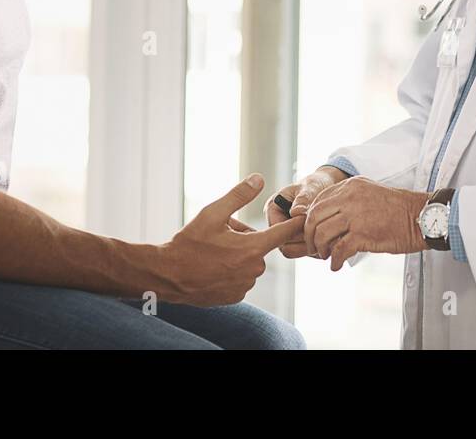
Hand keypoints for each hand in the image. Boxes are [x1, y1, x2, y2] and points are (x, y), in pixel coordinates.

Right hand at [158, 174, 304, 305]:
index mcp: (253, 248)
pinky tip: (212, 268)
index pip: (283, 233)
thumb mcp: (213, 213)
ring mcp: (245, 286)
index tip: (307, 218)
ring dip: (237, 255)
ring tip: (213, 253)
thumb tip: (259, 178)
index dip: (295, 223)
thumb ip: (239, 196)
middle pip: (259, 245)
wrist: (168, 276)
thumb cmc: (190, 242)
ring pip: (249, 262)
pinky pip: (240, 278)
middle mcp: (254, 270)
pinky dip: (231, 271)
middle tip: (221, 235)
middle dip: (245, 238)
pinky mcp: (235, 297)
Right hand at [265, 165, 349, 258]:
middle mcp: (277, 224)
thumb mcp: (309, 187)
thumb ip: (303, 199)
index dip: (292, 230)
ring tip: (325, 236)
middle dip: (302, 240)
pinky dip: (316, 248)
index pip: (276, 230)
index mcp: (273, 209)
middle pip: (283, 245)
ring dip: (310, 246)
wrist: (326, 187)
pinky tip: (328, 239)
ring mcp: (286, 235)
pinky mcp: (298, 242)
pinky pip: (304, 253)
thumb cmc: (316, 183)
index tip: (309, 223)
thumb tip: (295, 212)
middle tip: (320, 233)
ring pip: (294, 252)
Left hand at [303, 176, 429, 269]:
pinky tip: (336, 266)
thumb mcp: (369, 193)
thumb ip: (348, 201)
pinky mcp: (363, 233)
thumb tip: (329, 219)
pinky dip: (334, 260)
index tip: (313, 232)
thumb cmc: (398, 210)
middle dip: (310, 235)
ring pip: (322, 233)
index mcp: (350, 186)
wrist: (422, 216)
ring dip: (320, 249)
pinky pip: (339, 249)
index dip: (310, 219)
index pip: (317, 201)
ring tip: (327, 256)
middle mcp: (349, 197)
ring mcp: (355, 215)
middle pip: (314, 217)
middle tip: (315, 247)